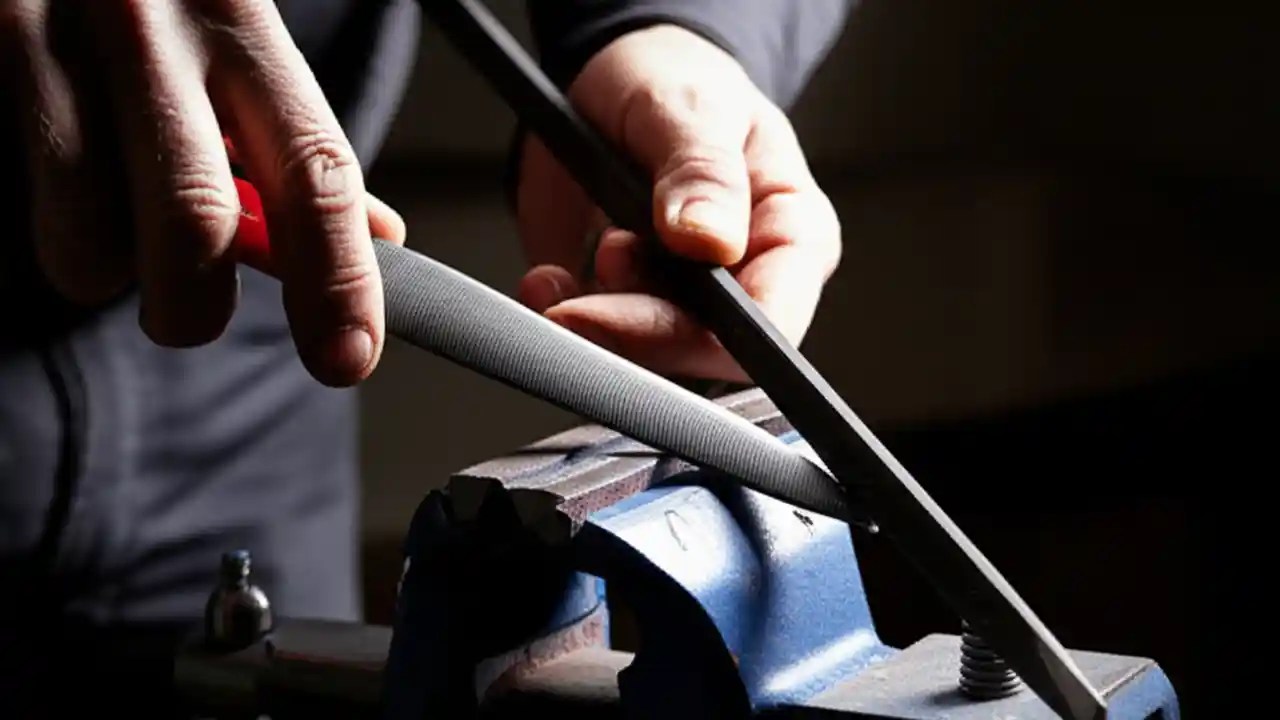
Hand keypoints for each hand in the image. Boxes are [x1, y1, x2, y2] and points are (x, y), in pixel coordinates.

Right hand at [2, 1, 404, 386]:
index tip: (347, 357)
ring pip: (84, 233)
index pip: (314, 172)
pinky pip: (17, 200)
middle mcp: (150, 27)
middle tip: (190, 316)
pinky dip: (51, 224)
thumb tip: (377, 239)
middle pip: (194, 220)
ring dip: (101, 267)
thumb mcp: (237, 48)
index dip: (338, 280)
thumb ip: (293, 144)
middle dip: (195, 307)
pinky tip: (60, 174)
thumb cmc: (156, 0)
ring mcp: (48, 40)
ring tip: (104, 222)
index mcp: (240, 23)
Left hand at [515, 25, 841, 381]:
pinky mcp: (632, 308)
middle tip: (572, 306)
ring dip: (594, 319)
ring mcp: (688, 300)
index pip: (771, 322)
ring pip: (646, 357)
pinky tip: (548, 277)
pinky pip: (597, 339)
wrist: (619, 80)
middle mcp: (748, 281)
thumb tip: (711, 241)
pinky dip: (561, 312)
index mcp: (793, 236)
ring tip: (578, 258)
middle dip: (631, 332)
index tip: (631, 314)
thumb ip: (703, 171)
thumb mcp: (692, 107)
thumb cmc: (679, 82)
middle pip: (702, 350)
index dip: (704, 337)